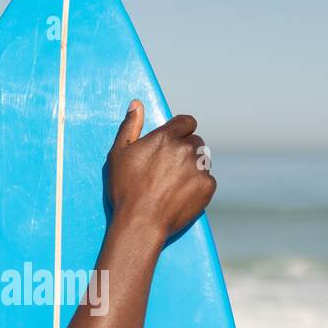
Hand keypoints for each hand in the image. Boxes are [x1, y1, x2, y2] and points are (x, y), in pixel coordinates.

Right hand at [105, 99, 215, 239]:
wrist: (141, 223)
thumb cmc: (126, 190)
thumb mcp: (119, 155)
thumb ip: (130, 126)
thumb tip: (136, 104)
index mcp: (166, 136)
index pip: (187, 122)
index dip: (180, 131)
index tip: (173, 143)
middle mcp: (186, 148)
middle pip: (195, 141)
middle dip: (186, 150)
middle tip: (170, 169)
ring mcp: (199, 167)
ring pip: (203, 160)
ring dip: (193, 166)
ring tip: (175, 183)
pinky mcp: (208, 186)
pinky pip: (207, 179)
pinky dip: (198, 186)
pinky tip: (181, 195)